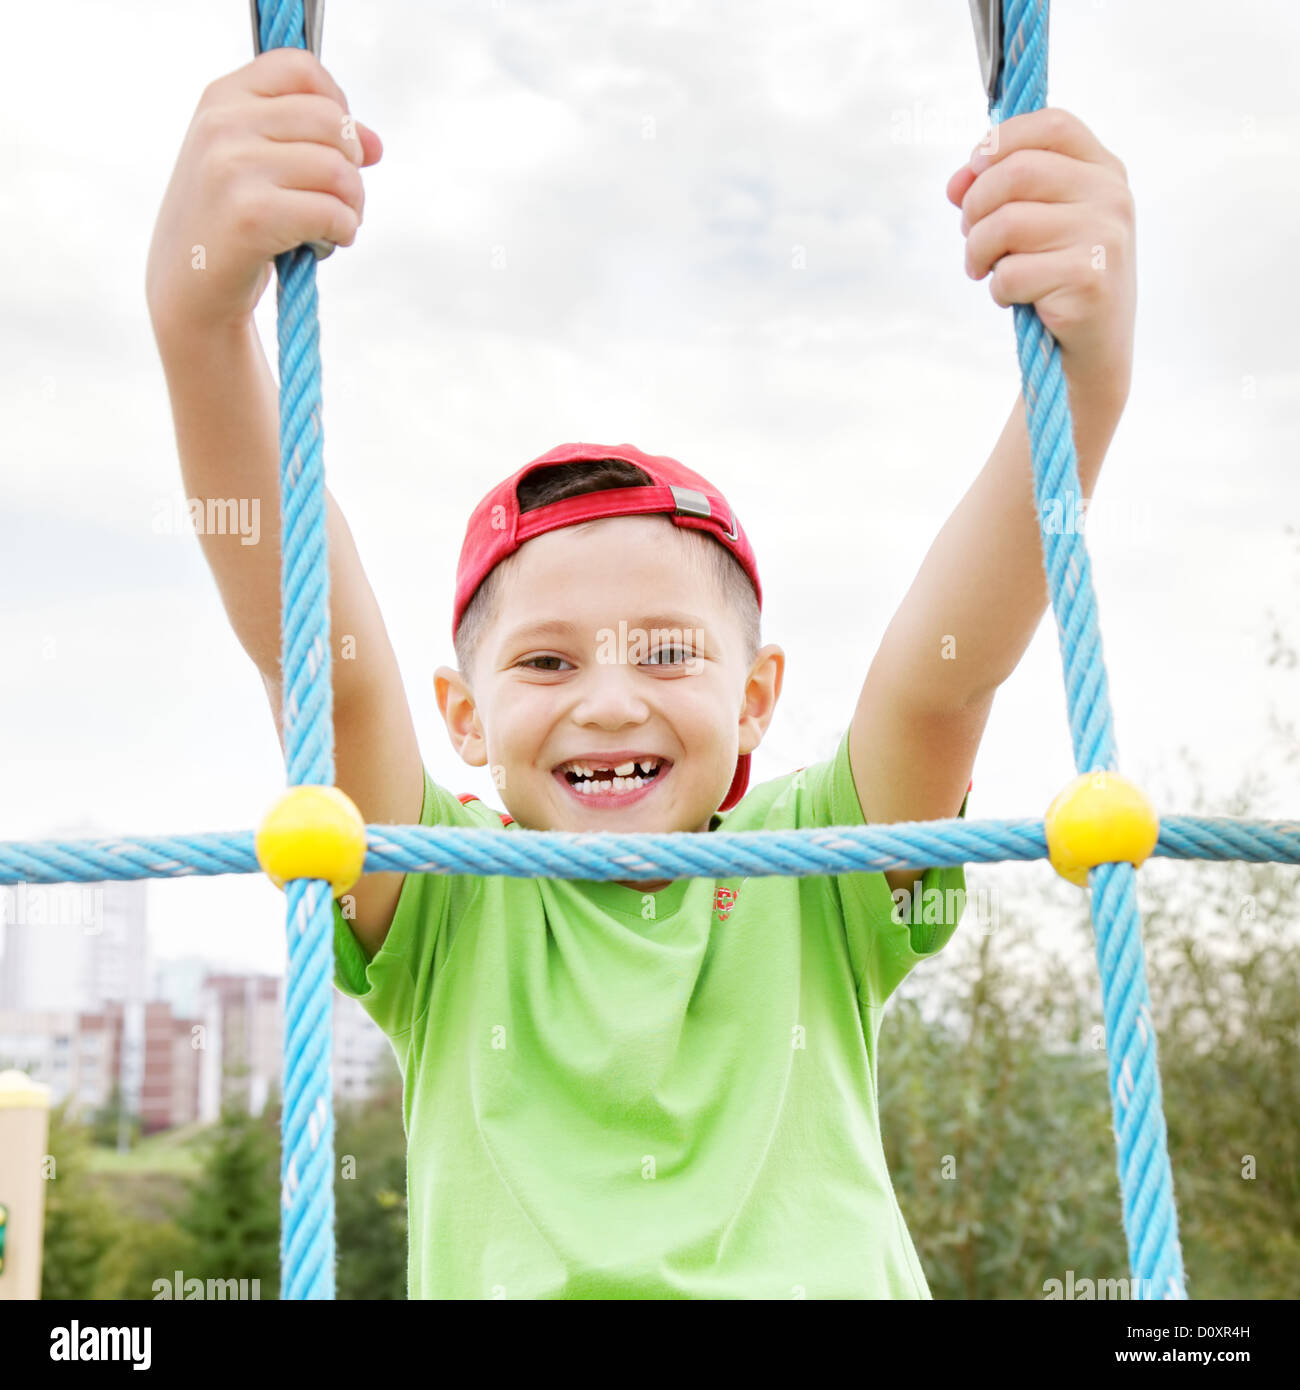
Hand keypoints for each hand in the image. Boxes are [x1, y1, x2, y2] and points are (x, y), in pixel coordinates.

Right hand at [146, 49, 381, 335]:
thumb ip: (310, 140)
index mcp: (221, 99)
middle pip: (332, 122)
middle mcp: (222, 124)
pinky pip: (333, 213)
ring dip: (352, 206)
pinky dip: (343, 233)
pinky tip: (322, 244)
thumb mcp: (255, 163)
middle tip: (339, 200)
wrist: (188, 288)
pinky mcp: (250, 215)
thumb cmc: (228, 223)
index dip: (337, 105)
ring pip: (339, 171)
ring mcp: (232, 168)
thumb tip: (374, 145)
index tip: (337, 146)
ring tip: (331, 226)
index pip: (300, 68)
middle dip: (352, 167)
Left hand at [947, 108, 1135, 414]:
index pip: (1051, 125)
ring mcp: (1105, 237)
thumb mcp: (1036, 226)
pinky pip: (1012, 273)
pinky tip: (1013, 298)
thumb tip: (956, 183)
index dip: (1000, 141)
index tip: (972, 170)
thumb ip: (1001, 192)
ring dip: (978, 251)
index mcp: (1103, 171)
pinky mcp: (1089, 280)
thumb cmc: (1057, 281)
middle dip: (975, 206)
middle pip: (1017, 172)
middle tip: (970, 237)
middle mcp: (1112, 196)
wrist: (1090, 353)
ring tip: (983, 269)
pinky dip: (998, 289)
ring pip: (1007, 223)